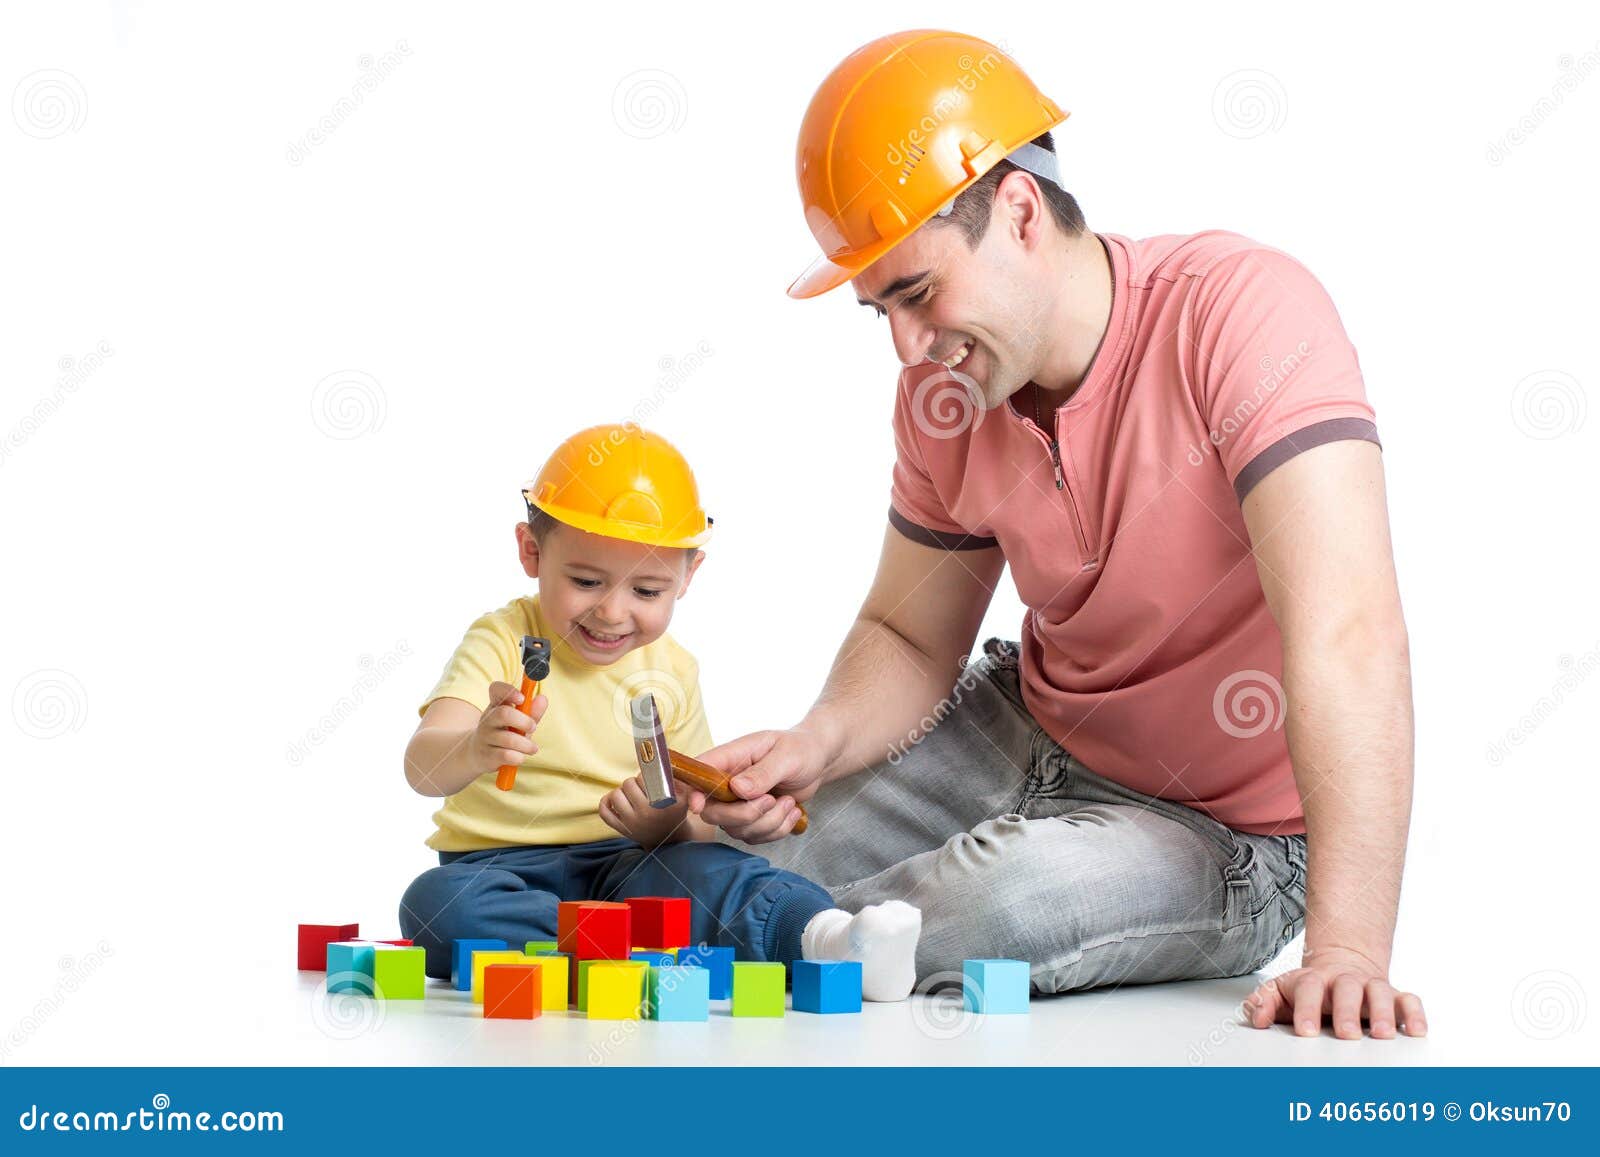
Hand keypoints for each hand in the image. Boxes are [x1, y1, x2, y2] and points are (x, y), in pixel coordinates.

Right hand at [473, 680, 546, 775]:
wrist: (477, 754)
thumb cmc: (504, 733)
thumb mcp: (518, 721)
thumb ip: (532, 711)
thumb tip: (543, 698)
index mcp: (496, 705)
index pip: (496, 689)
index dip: (509, 691)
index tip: (522, 698)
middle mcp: (488, 719)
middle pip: (504, 714)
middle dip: (524, 721)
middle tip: (533, 727)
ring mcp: (485, 737)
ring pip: (508, 739)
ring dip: (526, 745)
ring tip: (532, 748)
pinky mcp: (486, 755)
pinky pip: (506, 755)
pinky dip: (518, 757)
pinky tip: (519, 757)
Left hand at [599, 775, 696, 847]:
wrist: (669, 838)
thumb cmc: (674, 811)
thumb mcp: (682, 795)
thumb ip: (674, 777)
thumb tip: (658, 762)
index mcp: (661, 804)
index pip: (643, 778)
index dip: (645, 776)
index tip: (650, 780)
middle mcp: (646, 814)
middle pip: (628, 784)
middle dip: (633, 782)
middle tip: (641, 787)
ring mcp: (632, 823)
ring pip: (615, 795)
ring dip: (621, 791)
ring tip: (630, 794)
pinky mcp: (622, 830)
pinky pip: (604, 812)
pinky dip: (605, 802)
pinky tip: (614, 800)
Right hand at [684, 728, 828, 843]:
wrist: (817, 761)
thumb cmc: (800, 749)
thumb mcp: (786, 756)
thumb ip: (763, 772)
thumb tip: (737, 788)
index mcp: (731, 757)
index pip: (700, 774)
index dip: (692, 792)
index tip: (699, 806)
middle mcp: (728, 782)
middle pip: (713, 812)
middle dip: (744, 815)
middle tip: (772, 800)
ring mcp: (738, 803)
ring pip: (737, 829)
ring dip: (768, 822)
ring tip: (789, 802)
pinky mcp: (752, 820)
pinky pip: (755, 837)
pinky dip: (777, 830)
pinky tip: (791, 811)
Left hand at [1242, 946, 1426, 1038]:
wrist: (1343, 964)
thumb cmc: (1310, 989)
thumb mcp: (1282, 992)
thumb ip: (1264, 1002)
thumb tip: (1256, 1017)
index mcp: (1314, 980)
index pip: (1308, 988)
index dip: (1306, 1009)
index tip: (1305, 1032)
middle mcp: (1345, 981)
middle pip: (1346, 990)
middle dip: (1347, 1012)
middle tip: (1346, 1035)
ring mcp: (1372, 987)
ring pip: (1379, 993)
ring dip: (1383, 1013)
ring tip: (1382, 1035)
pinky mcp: (1396, 996)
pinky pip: (1409, 1000)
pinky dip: (1415, 1014)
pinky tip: (1416, 1031)